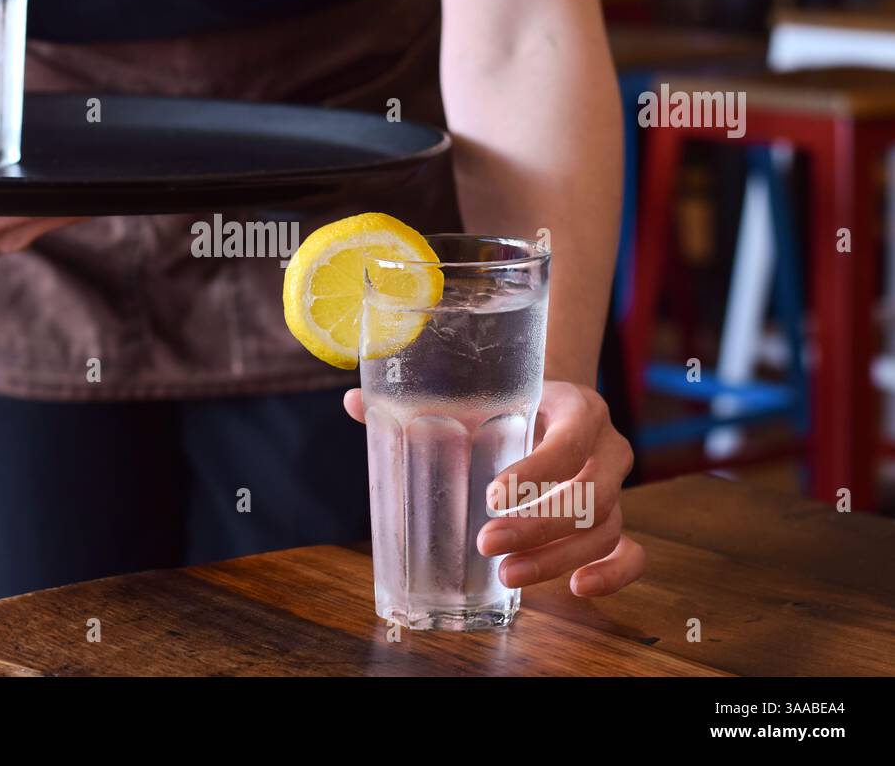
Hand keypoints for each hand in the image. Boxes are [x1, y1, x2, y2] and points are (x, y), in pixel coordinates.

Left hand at [343, 381, 643, 596]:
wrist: (548, 402)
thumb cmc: (505, 400)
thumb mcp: (477, 394)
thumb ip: (421, 398)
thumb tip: (354, 402)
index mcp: (578, 407)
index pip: (568, 441)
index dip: (535, 472)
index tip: (492, 494)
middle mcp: (607, 446)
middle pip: (590, 493)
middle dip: (538, 525)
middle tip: (486, 542)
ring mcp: (615, 487)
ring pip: (604, 528)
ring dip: (556, 557)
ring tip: (506, 574)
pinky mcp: (615, 520)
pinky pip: (630, 550)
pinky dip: (614, 573)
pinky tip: (578, 590)